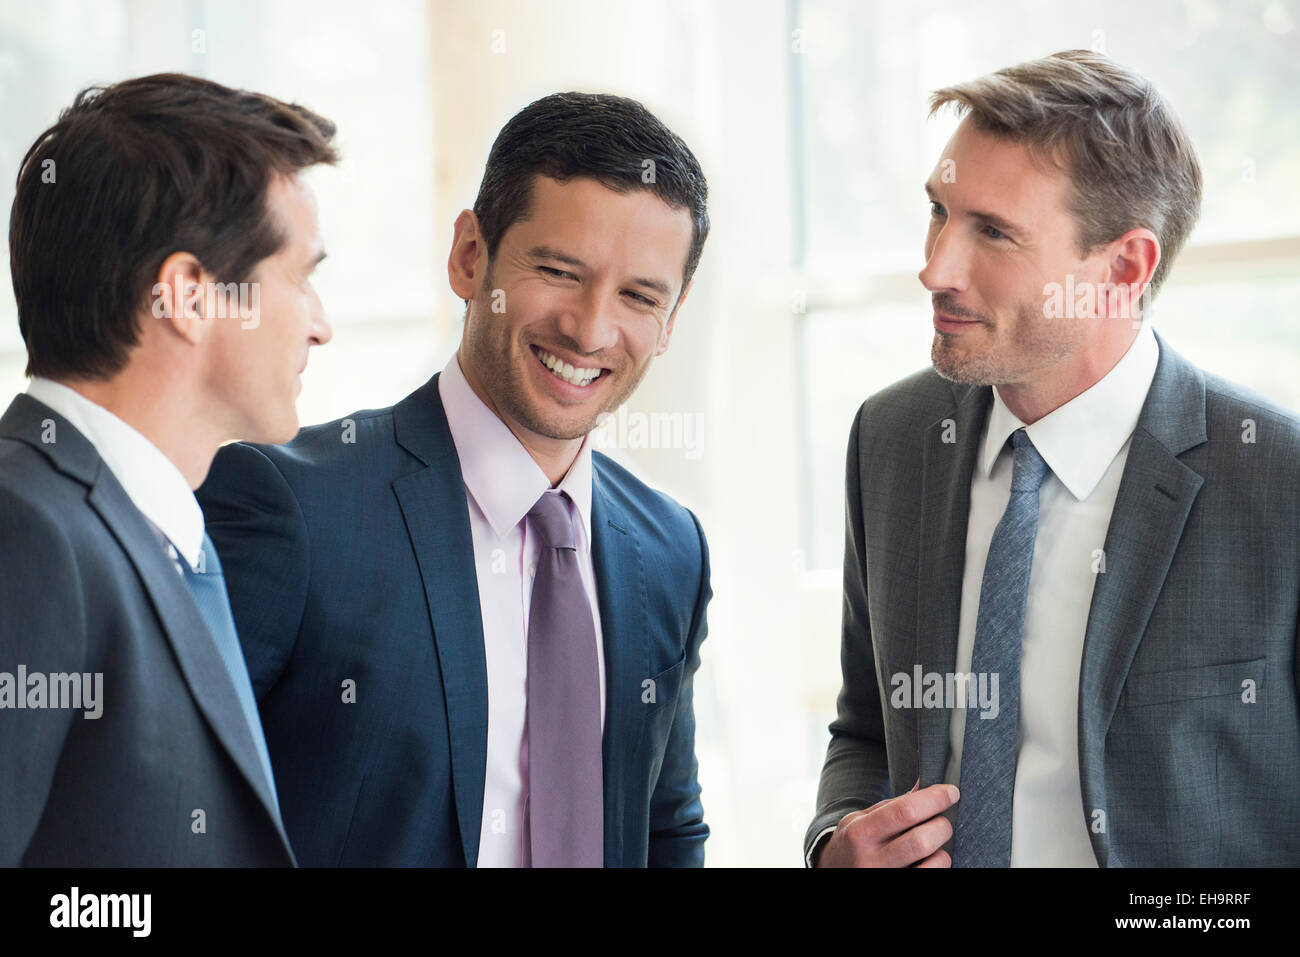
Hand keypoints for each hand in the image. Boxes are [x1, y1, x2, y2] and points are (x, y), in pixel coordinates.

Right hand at [815, 781, 957, 866]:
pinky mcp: (898, 889)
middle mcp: (871, 860)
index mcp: (860, 832)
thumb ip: (894, 805)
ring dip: (942, 851)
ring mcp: (885, 878)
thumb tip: (927, 785)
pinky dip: (938, 866)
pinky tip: (930, 861)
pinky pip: (932, 876)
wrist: (834, 870)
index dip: (934, 799)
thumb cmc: (854, 844)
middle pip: (922, 840)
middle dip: (942, 825)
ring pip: (934, 864)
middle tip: (942, 822)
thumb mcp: (863, 820)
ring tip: (934, 845)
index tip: (950, 792)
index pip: (905, 811)